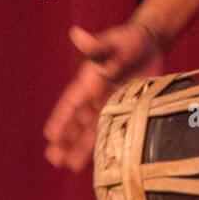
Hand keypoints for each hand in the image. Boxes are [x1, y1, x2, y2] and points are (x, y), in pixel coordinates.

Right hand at [43, 22, 163, 171]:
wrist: (149, 43)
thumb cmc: (128, 39)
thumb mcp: (113, 40)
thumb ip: (97, 44)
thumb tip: (77, 33)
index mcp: (88, 79)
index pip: (71, 100)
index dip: (60, 117)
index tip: (49, 135)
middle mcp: (95, 95)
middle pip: (77, 120)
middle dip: (65, 139)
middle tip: (54, 159)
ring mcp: (108, 104)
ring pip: (91, 129)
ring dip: (80, 147)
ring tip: (68, 165)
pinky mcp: (124, 108)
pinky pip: (112, 128)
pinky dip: (104, 142)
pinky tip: (99, 159)